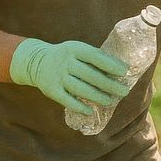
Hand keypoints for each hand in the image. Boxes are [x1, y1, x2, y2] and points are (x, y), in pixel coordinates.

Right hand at [9, 38, 129, 114]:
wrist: (36, 61)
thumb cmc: (67, 57)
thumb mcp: (78, 50)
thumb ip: (95, 58)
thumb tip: (122, 69)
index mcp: (75, 49)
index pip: (95, 56)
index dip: (110, 65)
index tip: (124, 72)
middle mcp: (65, 62)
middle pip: (90, 75)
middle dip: (109, 84)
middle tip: (124, 92)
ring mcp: (57, 76)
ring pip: (80, 88)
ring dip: (97, 96)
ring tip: (110, 101)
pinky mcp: (51, 90)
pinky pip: (67, 100)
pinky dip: (79, 106)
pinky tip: (91, 111)